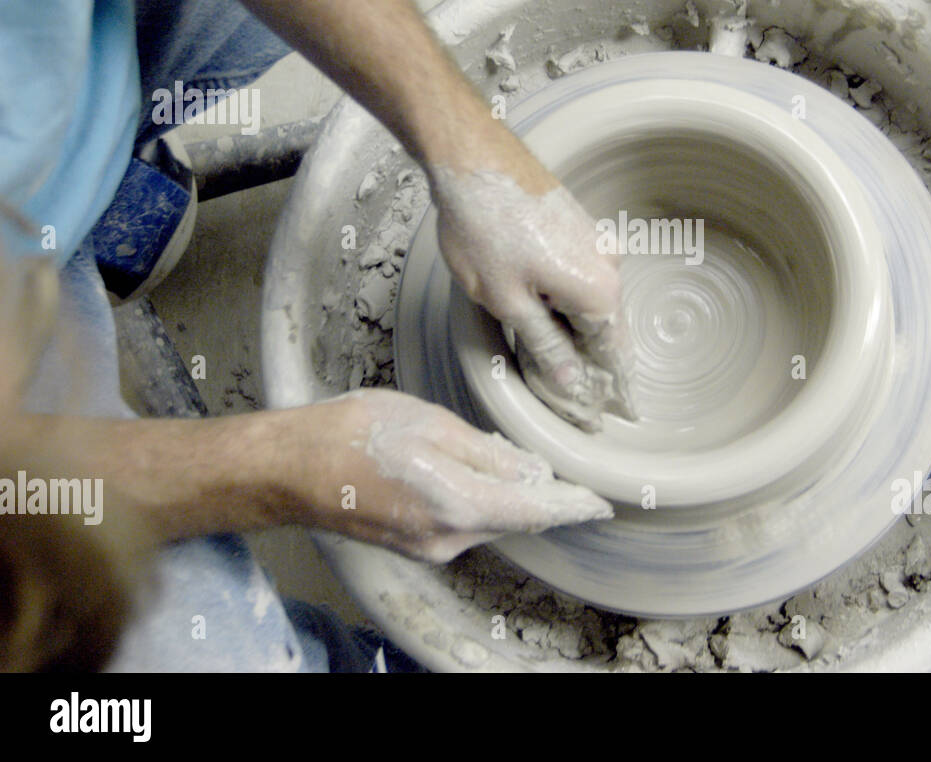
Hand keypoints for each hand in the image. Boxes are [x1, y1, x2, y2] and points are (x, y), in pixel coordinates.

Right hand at [296, 389, 612, 562]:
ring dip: (506, 494)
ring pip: (489, 519)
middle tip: (562, 468)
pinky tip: (468, 470)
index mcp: (458, 506)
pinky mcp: (412, 543)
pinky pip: (462, 522)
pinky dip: (478, 499)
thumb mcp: (431, 425)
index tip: (600, 505)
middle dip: (541, 495)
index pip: (536, 511)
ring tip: (506, 457)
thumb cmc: (350, 436)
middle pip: (515, 517)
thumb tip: (530, 472)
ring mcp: (428, 547)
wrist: (287, 467)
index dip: (572, 507)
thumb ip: (486, 453)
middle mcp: (447, 539)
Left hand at [431, 162, 636, 431]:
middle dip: (592, 363)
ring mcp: (596, 243)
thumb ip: (545, 345)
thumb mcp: (508, 302)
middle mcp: (609, 267)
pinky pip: (580, 278)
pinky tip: (543, 311)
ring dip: (575, 330)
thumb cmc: (485, 229)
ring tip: (551, 358)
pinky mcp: (579, 228)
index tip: (622, 414)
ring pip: (590, 302)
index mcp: (598, 292)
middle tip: (579, 397)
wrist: (475, 160)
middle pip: (605, 329)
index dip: (614, 389)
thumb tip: (572, 382)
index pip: (615, 356)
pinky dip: (567, 301)